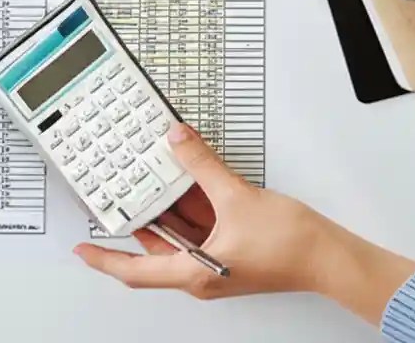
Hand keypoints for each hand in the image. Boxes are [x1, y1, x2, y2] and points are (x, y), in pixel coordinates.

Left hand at [75, 123, 414, 325]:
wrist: (332, 258)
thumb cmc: (293, 247)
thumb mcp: (236, 196)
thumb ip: (202, 164)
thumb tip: (178, 140)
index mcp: (194, 273)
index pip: (134, 270)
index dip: (104, 260)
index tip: (82, 250)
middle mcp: (202, 274)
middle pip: (154, 251)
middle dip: (135, 224)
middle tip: (112, 201)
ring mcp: (218, 265)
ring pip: (178, 239)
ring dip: (166, 213)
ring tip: (147, 182)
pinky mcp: (233, 254)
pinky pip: (201, 232)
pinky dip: (190, 211)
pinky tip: (188, 185)